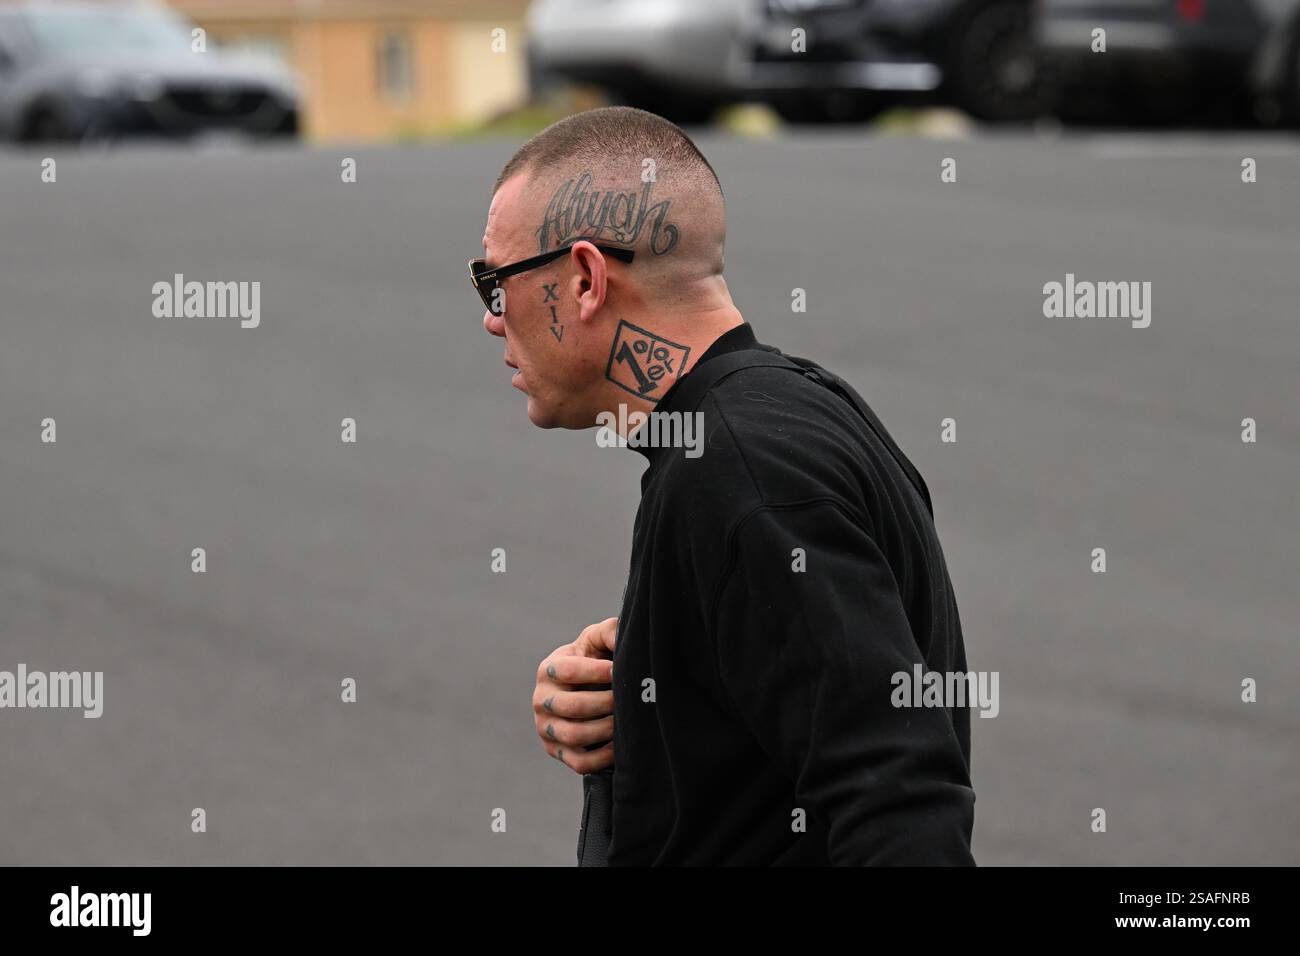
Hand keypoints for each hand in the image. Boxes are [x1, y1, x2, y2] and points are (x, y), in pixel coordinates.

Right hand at [533, 617, 615, 773]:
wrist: (585, 689)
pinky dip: (603, 757)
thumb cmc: (594, 660)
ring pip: (575, 736)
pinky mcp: (556, 751)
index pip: (567, 671)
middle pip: (573, 706)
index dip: (595, 672)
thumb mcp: (596, 641)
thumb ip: (608, 632)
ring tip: (626, 720)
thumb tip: (620, 637)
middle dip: (606, 703)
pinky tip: (620, 744)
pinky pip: (580, 762)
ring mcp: (546, 728)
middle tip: (628, 699)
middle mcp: (540, 700)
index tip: (618, 671)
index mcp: (548, 670)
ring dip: (606, 729)